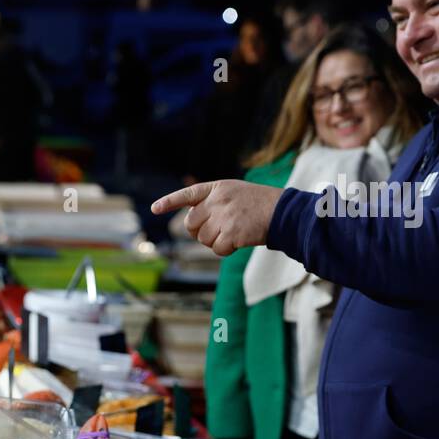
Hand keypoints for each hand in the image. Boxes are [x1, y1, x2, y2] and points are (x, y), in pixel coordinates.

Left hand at [151, 180, 283, 256]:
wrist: (283, 212)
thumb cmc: (260, 205)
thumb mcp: (234, 193)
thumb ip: (213, 202)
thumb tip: (193, 225)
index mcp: (217, 188)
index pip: (188, 194)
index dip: (169, 202)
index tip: (154, 208)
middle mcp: (217, 200)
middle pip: (191, 224)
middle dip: (200, 231)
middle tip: (219, 230)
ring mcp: (223, 216)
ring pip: (203, 239)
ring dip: (216, 241)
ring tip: (235, 232)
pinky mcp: (231, 232)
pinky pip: (216, 249)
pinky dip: (226, 250)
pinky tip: (239, 241)